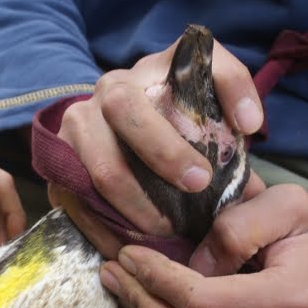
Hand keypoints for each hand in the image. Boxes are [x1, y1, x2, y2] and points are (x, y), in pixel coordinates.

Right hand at [51, 37, 261, 255]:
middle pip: (127, 110)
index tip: (251, 126)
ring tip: (167, 230)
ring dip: (138, 203)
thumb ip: (229, 127)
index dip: (230, 87)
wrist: (106, 135)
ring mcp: (77, 123)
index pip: (201, 61)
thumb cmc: (170, 132)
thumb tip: (250, 148)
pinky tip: (132, 246)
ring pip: (102, 164)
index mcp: (158, 70)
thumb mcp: (205, 121)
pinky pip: (78, 199)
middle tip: (199, 186)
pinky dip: (106, 228)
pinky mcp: (57, 162)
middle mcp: (111, 87)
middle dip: (166, 152)